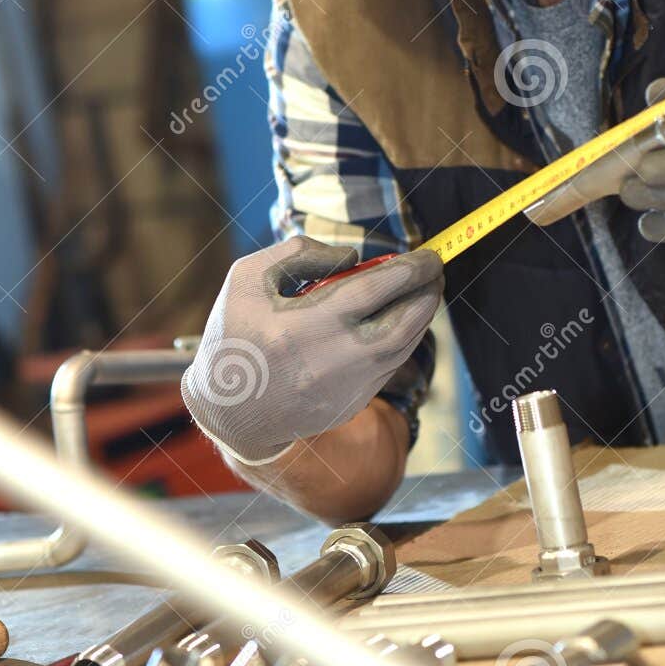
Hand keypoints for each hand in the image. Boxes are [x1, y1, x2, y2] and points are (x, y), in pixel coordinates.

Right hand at [182, 236, 444, 461]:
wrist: (229, 412)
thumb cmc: (234, 335)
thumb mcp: (248, 280)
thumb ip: (299, 254)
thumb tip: (353, 257)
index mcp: (302, 328)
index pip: (372, 291)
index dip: (408, 270)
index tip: (427, 255)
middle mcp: (331, 362)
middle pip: (403, 325)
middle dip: (427, 293)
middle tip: (435, 269)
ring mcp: (346, 389)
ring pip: (403, 348)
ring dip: (422, 316)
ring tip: (426, 290)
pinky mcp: (353, 404)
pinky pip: (391, 366)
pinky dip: (405, 339)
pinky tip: (404, 319)